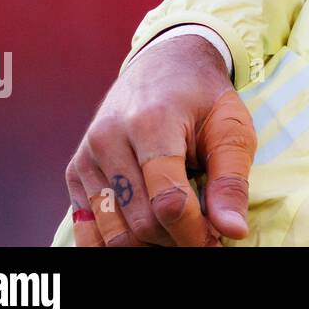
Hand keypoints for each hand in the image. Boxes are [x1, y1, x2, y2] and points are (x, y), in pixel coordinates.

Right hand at [64, 34, 255, 245]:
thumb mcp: (232, 129)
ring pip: (114, 233)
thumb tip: (233, 231)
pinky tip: (149, 235)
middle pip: (141, 222)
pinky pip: (89, 230)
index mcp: (151, 123)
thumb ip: (232, 181)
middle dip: (177, 240)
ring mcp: (86, 157)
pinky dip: (120, 241)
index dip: (195, 232)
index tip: (217, 239)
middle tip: (205, 234)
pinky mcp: (75, 171)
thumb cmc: (203, 98)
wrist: (164, 64)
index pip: (168, 200)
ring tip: (180, 229)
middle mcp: (109, 140)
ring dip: (151, 244)